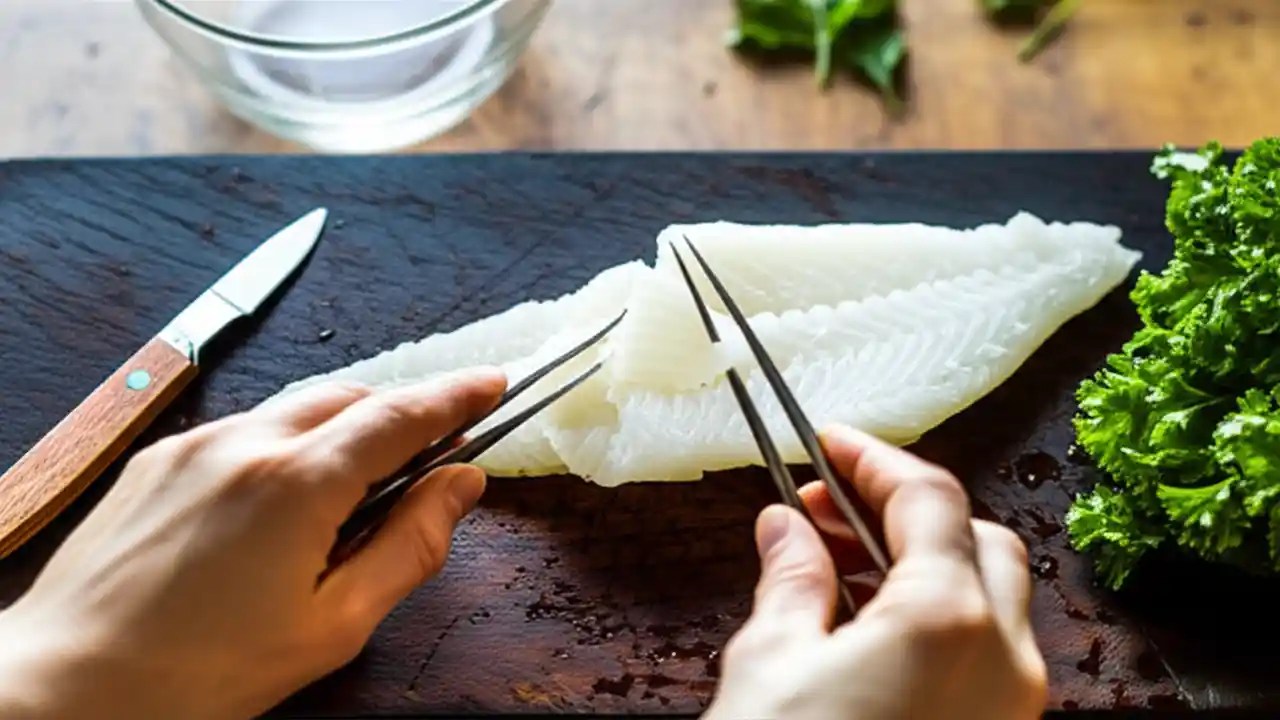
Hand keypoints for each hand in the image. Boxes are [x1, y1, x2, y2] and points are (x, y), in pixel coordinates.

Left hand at [0, 368, 505, 719]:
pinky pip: (244, 429)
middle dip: (401, 411)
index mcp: (298, 483)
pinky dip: (286, 444)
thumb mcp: (334, 624)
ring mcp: (194, 446)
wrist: (66, 686)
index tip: (493, 383)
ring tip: (359, 486)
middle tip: (436, 447)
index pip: (400, 414)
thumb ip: (410, 545)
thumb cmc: (200, 674)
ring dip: (343, 428)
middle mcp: (245, 442)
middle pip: (349, 398)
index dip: (455, 394)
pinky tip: (285, 500)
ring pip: (294, 409)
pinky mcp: (157, 460)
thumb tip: (462, 486)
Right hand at [705, 425, 1047, 719]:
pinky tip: (865, 631)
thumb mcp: (772, 667)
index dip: (872, 459)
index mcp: (946, 618)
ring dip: (919, 564)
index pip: (927, 496)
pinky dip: (933, 619)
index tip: (828, 444)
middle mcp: (1002, 657)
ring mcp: (1011, 705)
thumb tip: (785, 529)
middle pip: (976, 538)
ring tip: (834, 569)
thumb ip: (790, 582)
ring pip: (987, 596)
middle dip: (904, 510)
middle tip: (825, 510)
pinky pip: (981, 653)